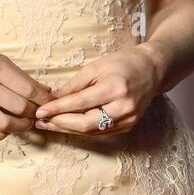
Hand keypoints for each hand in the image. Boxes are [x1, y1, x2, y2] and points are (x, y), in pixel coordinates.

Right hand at [0, 36, 53, 140]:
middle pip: (20, 108)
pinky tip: (6, 130)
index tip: (51, 102)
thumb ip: (17, 74)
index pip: (29, 89)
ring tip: (26, 124)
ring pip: (4, 124)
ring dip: (21, 127)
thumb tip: (44, 90)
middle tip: (39, 114)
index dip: (44, 99)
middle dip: (35, 114)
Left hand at [32, 44, 163, 136]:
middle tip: (41, 122)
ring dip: (68, 129)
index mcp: (115, 88)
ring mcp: (128, 119)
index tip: (40, 111)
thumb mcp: (96, 66)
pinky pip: (100, 132)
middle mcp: (124, 107)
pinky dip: (82, 130)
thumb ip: (74, 85)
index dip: (58, 109)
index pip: (80, 103)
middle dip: (60, 123)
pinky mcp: (128, 126)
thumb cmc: (124, 62)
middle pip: (86, 123)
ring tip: (49, 125)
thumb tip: (51, 99)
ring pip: (91, 131)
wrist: (153, 69)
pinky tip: (68, 125)